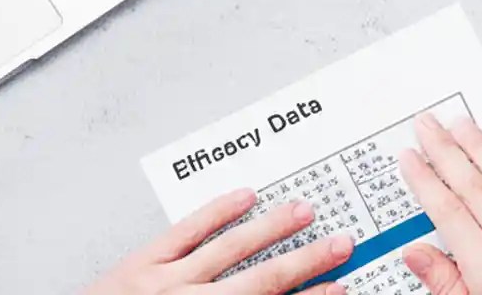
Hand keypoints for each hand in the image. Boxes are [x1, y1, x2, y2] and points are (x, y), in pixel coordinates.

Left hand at [86, 189, 352, 294]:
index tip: (340, 287)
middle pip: (262, 280)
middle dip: (306, 260)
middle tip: (340, 243)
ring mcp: (164, 282)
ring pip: (230, 249)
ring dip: (271, 229)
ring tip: (303, 210)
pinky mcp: (141, 264)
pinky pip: (185, 231)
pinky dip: (217, 211)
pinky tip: (243, 197)